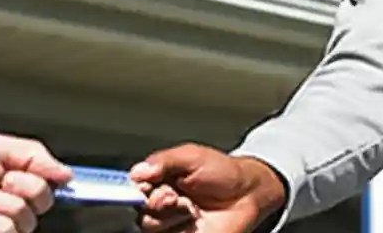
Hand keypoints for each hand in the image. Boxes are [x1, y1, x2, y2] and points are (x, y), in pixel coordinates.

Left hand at [0, 130, 73, 232]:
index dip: (49, 175)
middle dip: (26, 187)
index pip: (46, 178)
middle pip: (44, 199)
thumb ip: (34, 154)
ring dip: (5, 204)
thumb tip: (68, 174)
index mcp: (8, 175)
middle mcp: (6, 200)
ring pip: (29, 219)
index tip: (53, 173)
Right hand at [129, 143, 286, 232]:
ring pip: (150, 227)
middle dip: (156, 203)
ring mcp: (171, 224)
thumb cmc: (223, 173)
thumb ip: (164, 160)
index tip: (145, 187)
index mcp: (159, 181)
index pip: (133, 188)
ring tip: (191, 208)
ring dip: (169, 217)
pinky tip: (193, 221)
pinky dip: (178, 229)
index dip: (136, 189)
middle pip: (139, 210)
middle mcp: (161, 204)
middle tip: (175, 196)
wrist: (248, 194)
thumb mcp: (193, 157)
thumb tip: (138, 171)